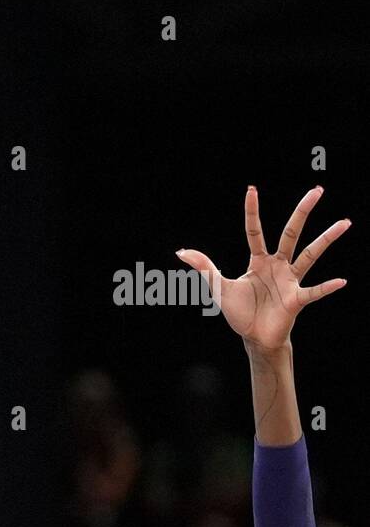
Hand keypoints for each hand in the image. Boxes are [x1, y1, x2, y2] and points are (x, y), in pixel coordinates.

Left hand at [176, 187, 348, 352]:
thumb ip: (204, 268)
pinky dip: (326, 287)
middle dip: (302, 212)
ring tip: (344, 222)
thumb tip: (181, 251)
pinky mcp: (296, 299)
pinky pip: (314, 291)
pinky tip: (341, 281)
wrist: (254, 337)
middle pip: (291, 233)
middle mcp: (278, 265)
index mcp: (259, 261)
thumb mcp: (218, 287)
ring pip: (310, 255)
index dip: (252, 211)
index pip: (255, 231)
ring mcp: (290, 280)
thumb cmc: (240, 311)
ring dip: (326, 239)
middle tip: (317, 190)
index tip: (251, 189)